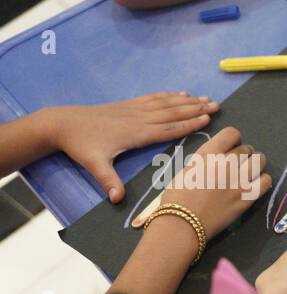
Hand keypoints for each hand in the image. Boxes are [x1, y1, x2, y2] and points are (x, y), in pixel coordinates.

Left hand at [44, 92, 219, 202]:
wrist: (61, 123)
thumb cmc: (80, 145)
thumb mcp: (94, 165)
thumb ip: (109, 181)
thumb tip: (117, 200)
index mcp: (136, 133)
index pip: (168, 128)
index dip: (189, 124)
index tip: (207, 119)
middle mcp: (139, 118)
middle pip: (173, 112)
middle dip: (196, 109)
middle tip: (217, 105)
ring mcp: (134, 109)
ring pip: (166, 104)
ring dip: (187, 101)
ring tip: (206, 98)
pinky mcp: (127, 105)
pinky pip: (153, 98)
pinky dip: (169, 95)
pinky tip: (180, 93)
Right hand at [159, 126, 270, 236]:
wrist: (183, 222)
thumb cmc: (178, 196)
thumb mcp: (188, 168)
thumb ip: (207, 159)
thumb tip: (219, 158)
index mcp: (209, 153)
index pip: (232, 133)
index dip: (233, 139)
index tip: (231, 147)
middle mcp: (227, 163)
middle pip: (247, 149)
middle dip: (244, 154)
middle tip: (239, 164)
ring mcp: (240, 180)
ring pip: (260, 161)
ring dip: (256, 164)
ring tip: (251, 171)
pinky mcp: (248, 197)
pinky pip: (266, 181)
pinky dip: (263, 180)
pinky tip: (256, 184)